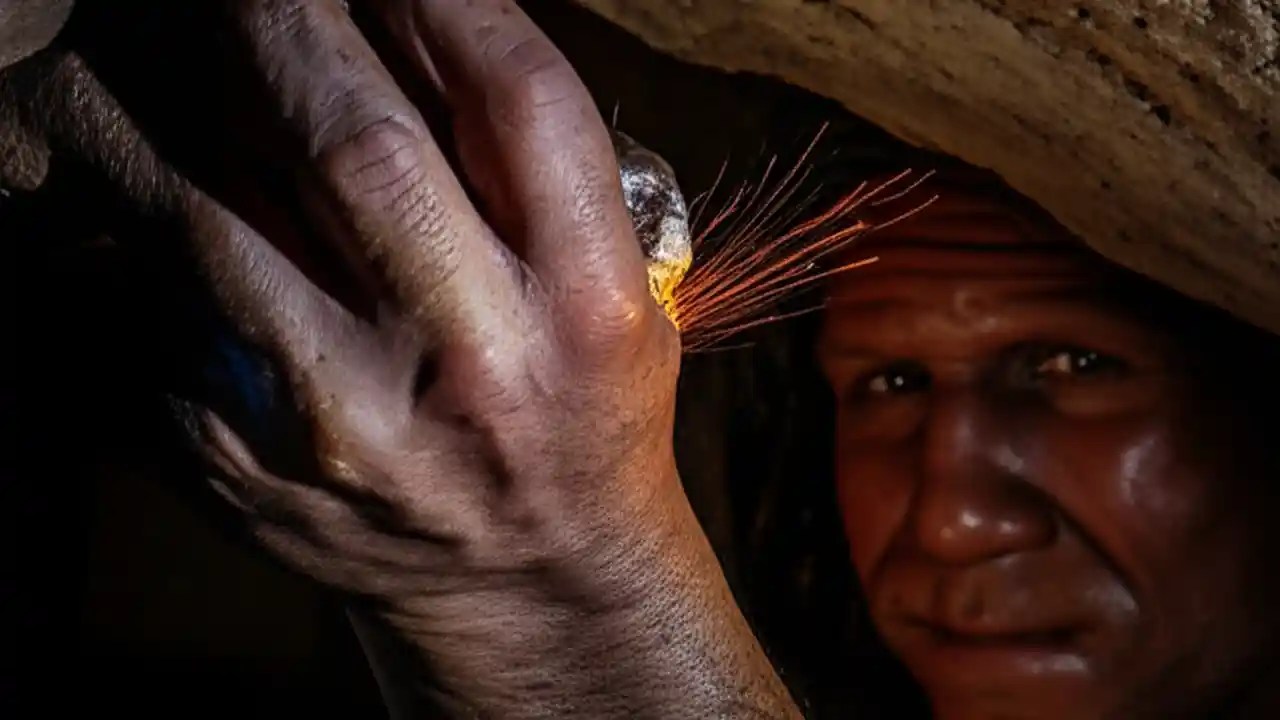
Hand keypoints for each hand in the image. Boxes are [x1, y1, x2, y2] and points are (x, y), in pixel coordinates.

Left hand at [2, 1, 797, 715]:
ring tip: (181, 55)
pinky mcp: (242, 459)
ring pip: (214, 214)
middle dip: (288, 22)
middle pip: (358, 146)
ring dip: (179, 106)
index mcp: (588, 314)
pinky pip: (171, 297)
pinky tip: (194, 199)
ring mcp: (340, 426)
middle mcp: (471, 372)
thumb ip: (536, 170)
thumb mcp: (621, 291)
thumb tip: (409, 23)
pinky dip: (168, 220)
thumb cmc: (584, 412)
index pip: (517, 102)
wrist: (532, 580)